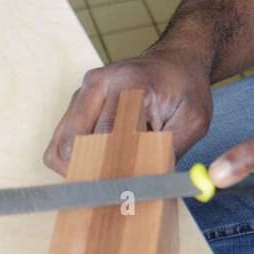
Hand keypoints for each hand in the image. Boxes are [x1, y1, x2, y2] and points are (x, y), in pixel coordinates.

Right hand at [43, 48, 212, 175]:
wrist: (174, 62)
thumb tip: (149, 185)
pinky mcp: (75, 105)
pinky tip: (100, 164)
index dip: (115, 166)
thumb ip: (171, 150)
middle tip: (119, 189)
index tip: (127, 191)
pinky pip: (60, 145)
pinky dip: (75, 162)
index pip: (108, 133)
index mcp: (130, 82)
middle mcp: (98, 84)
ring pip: (62, 148)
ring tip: (111, 175)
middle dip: (96, 172)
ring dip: (83, 168)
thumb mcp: (193, 120)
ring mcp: (82, 93)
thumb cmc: (186, 89)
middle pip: (77, 144)